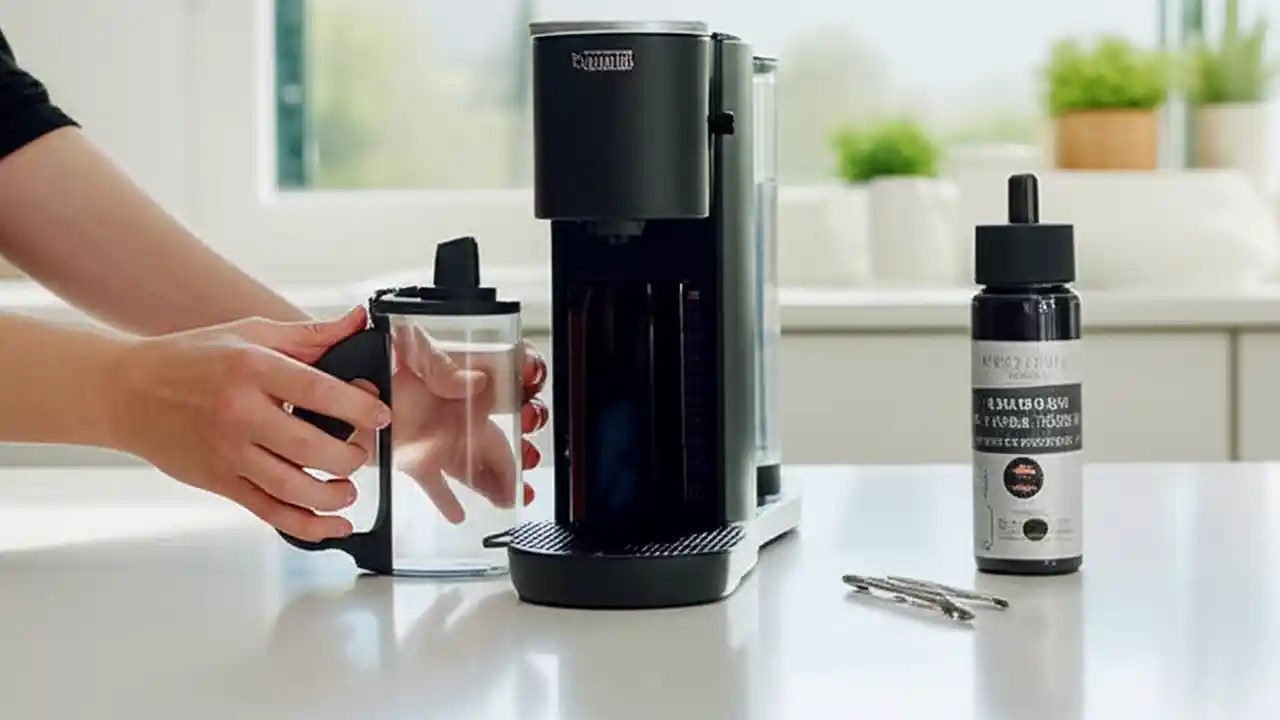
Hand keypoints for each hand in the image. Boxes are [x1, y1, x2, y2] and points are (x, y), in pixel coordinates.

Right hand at [111, 308, 389, 540]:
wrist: (127, 392)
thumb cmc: (193, 359)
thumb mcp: (251, 334)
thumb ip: (310, 336)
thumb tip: (359, 321)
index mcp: (253, 369)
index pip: (319, 391)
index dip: (359, 407)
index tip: (382, 417)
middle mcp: (240, 412)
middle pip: (311, 446)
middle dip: (350, 456)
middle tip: (361, 453)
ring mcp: (227, 451)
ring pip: (291, 486)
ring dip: (331, 496)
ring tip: (348, 491)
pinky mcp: (218, 481)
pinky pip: (268, 510)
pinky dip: (305, 525)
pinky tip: (333, 526)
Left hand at [370, 319, 548, 522]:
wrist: (341, 373)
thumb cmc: (379, 350)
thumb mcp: (413, 345)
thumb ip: (442, 363)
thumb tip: (474, 381)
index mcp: (464, 379)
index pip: (509, 381)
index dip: (528, 383)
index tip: (530, 386)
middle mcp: (459, 411)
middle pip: (504, 432)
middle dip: (524, 445)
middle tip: (528, 451)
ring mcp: (442, 438)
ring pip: (480, 464)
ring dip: (500, 480)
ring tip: (510, 493)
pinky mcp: (418, 460)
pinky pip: (438, 485)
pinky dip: (447, 501)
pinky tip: (458, 513)